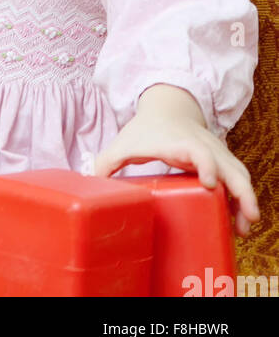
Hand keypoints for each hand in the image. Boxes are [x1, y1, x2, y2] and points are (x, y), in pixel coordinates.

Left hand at [93, 85, 259, 236]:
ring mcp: (216, 154)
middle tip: (246, 218)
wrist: (168, 108)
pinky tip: (240, 221)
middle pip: (230, 167)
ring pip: (240, 175)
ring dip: (246, 200)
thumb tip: (90, 182)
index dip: (206, 165)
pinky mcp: (221, 162)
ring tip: (244, 229)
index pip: (200, 151)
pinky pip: (238, 180)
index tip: (208, 182)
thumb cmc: (146, 129)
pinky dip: (243, 198)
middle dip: (241, 191)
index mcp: (181, 143)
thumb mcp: (125, 142)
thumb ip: (107, 161)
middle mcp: (204, 147)